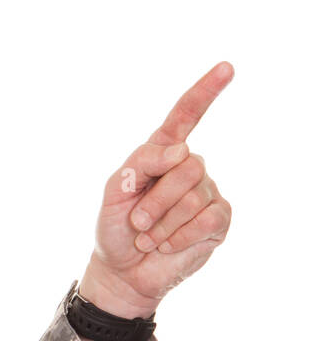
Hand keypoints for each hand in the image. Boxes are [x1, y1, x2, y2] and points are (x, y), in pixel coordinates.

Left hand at [81, 61, 233, 318]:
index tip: (226, 68)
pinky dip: (177, 238)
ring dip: (163, 224)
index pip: (185, 116)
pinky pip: (206, 220)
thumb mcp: (114, 194)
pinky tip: (167, 246)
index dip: (205, 92)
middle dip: (157, 199)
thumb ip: (139, 164)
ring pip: (195, 196)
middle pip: (188, 165)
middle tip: (138, 222)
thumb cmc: (116, 229)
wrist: (122, 272)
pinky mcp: (218, 221)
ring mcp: (207, 193)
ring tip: (149, 238)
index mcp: (162, 154)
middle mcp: (189, 168)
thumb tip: (180, 152)